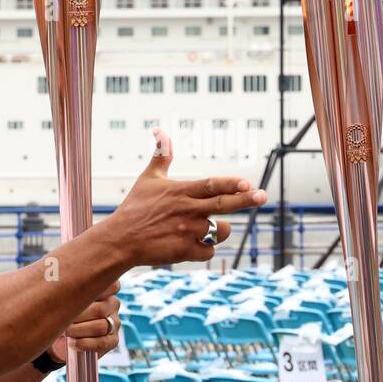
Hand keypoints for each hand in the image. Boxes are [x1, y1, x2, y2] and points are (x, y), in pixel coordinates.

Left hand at [52, 280, 121, 363]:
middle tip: (63, 319)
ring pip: (100, 327)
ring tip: (65, 332)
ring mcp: (114, 323)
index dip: (94, 291)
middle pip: (100, 309)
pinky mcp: (113, 340)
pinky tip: (73, 343)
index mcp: (104, 288)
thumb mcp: (62, 298)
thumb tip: (64, 290)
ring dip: (79, 331)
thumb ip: (68, 291)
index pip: (111, 285)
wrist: (58, 336)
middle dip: (78, 316)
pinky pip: (102, 342)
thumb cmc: (60, 312)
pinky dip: (85, 344)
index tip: (75, 296)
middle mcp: (112, 304)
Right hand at [104, 129, 266, 265]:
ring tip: (207, 228)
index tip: (247, 182)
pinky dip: (206, 249)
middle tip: (263, 196)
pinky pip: (208, 251)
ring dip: (221, 230)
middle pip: (223, 204)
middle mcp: (186, 210)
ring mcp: (186, 232)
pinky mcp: (183, 251)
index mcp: (180, 191)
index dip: (230, 184)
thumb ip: (162, 155)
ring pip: (220, 231)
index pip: (211, 185)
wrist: (119, 240)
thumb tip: (160, 130)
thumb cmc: (135, 207)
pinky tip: (194, 244)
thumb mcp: (148, 178)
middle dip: (246, 200)